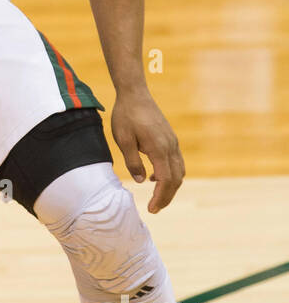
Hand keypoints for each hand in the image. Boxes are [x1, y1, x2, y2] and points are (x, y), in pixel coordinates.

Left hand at [111, 89, 184, 212]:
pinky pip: (176, 162)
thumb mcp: (123, 140)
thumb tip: (140, 181)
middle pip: (176, 179)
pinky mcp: (170, 139)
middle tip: (155, 209)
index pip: (166, 180)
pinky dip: (170, 174)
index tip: (152, 209)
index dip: (160, 197)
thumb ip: (133, 161)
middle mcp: (170, 146)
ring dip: (170, 186)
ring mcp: (173, 142)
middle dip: (167, 196)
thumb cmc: (126, 116)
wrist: (135, 94)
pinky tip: (153, 177)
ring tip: (157, 197)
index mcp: (159, 148)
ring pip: (179, 171)